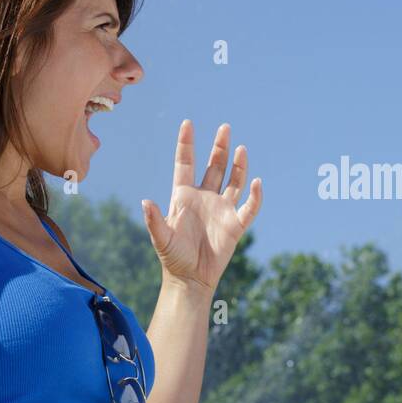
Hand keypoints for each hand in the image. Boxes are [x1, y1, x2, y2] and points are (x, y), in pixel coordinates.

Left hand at [141, 120, 261, 295]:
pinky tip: (256, 183)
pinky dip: (254, 195)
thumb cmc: (172, 257)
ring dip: (238, 165)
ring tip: (241, 148)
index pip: (185, 163)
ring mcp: (221, 209)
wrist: (191, 278)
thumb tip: (145, 202)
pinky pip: (249, 207)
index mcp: (183, 196)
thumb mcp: (160, 238)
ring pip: (233, 181)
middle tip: (225, 127)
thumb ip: (154, 220)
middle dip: (219, 147)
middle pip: (214, 166)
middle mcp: (204, 198)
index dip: (186, 144)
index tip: (188, 124)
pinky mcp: (235, 224)